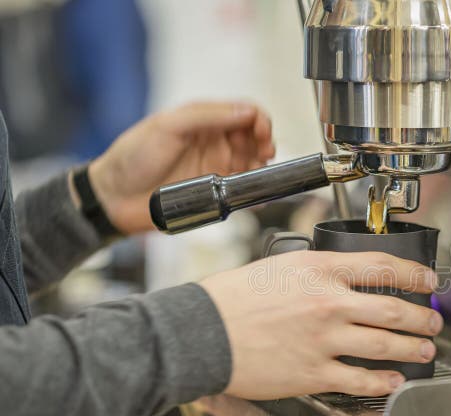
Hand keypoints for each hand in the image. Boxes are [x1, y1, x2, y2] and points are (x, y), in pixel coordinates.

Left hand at [81, 101, 275, 234]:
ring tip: (258, 177)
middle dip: (265, 144)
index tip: (262, 133)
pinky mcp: (215, 195)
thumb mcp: (168, 126)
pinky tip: (258, 197)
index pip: (244, 113)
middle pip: (254, 139)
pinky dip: (255, 195)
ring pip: (254, 166)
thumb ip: (207, 116)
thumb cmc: (133, 157)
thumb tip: (245, 111)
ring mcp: (216, 169)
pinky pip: (243, 193)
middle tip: (265, 155)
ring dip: (263, 169)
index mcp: (204, 120)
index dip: (259, 120)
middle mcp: (214, 143)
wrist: (114, 198)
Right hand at [199, 251, 442, 398]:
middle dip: (423, 317)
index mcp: (320, 270)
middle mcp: (328, 303)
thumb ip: (317, 271)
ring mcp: (324, 340)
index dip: (414, 274)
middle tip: (434, 321)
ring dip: (413, 348)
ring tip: (425, 350)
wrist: (202, 333)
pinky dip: (384, 380)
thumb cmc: (233, 299)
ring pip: (385, 344)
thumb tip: (344, 276)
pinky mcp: (314, 373)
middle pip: (395, 309)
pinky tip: (394, 379)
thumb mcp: (279, 267)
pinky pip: (361, 379)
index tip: (427, 281)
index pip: (383, 266)